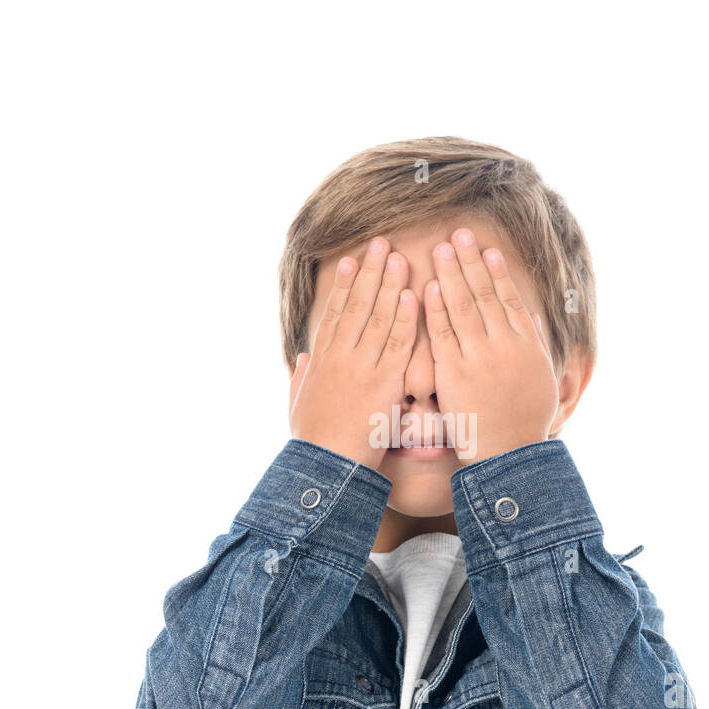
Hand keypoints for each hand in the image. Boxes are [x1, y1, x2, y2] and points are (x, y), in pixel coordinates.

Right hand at [289, 237, 417, 470]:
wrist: (324, 466)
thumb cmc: (312, 442)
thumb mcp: (297, 405)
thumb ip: (301, 378)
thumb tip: (302, 358)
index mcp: (321, 361)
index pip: (335, 313)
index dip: (346, 285)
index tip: (352, 260)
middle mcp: (340, 357)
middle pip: (357, 305)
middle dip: (370, 272)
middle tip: (380, 242)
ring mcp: (361, 367)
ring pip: (378, 317)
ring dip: (389, 284)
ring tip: (398, 256)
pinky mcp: (382, 382)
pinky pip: (396, 344)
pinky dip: (404, 318)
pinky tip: (410, 294)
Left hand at [423, 228, 558, 462]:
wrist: (510, 455)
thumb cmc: (526, 421)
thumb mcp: (542, 378)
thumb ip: (535, 343)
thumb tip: (532, 315)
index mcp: (525, 345)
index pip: (510, 299)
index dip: (497, 272)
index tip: (487, 249)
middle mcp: (504, 345)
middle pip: (485, 295)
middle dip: (470, 262)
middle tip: (459, 233)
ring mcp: (479, 357)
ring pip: (463, 308)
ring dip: (451, 275)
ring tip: (442, 248)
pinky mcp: (455, 373)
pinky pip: (443, 335)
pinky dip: (436, 310)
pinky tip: (429, 286)